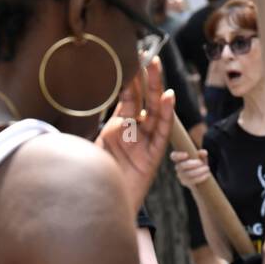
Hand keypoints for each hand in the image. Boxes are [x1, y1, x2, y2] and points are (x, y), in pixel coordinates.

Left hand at [96, 57, 174, 213]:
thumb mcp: (95, 147)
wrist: (102, 207)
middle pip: (143, 100)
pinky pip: (162, 133)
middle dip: (146, 78)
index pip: (127, 98)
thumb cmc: (96, 177)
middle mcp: (135, 132)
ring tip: (157, 67)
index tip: (132, 58)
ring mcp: (146, 143)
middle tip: (148, 55)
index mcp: (120, 127)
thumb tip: (113, 116)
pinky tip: (168, 98)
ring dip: (156, 89)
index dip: (130, 79)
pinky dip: (166, 115)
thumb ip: (105, 129)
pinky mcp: (153, 156)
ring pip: (154, 111)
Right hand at [170, 149, 211, 190]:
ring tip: (207, 168)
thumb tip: (204, 153)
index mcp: (179, 158)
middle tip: (201, 162)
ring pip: (187, 174)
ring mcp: (180, 175)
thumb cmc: (199, 161)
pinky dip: (200, 178)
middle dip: (192, 164)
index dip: (178, 155)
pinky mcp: (184, 182)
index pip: (174, 156)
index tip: (187, 155)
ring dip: (198, 171)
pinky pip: (191, 181)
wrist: (201, 174)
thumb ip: (202, 154)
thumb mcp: (201, 156)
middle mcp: (178, 167)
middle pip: (181, 166)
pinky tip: (207, 175)